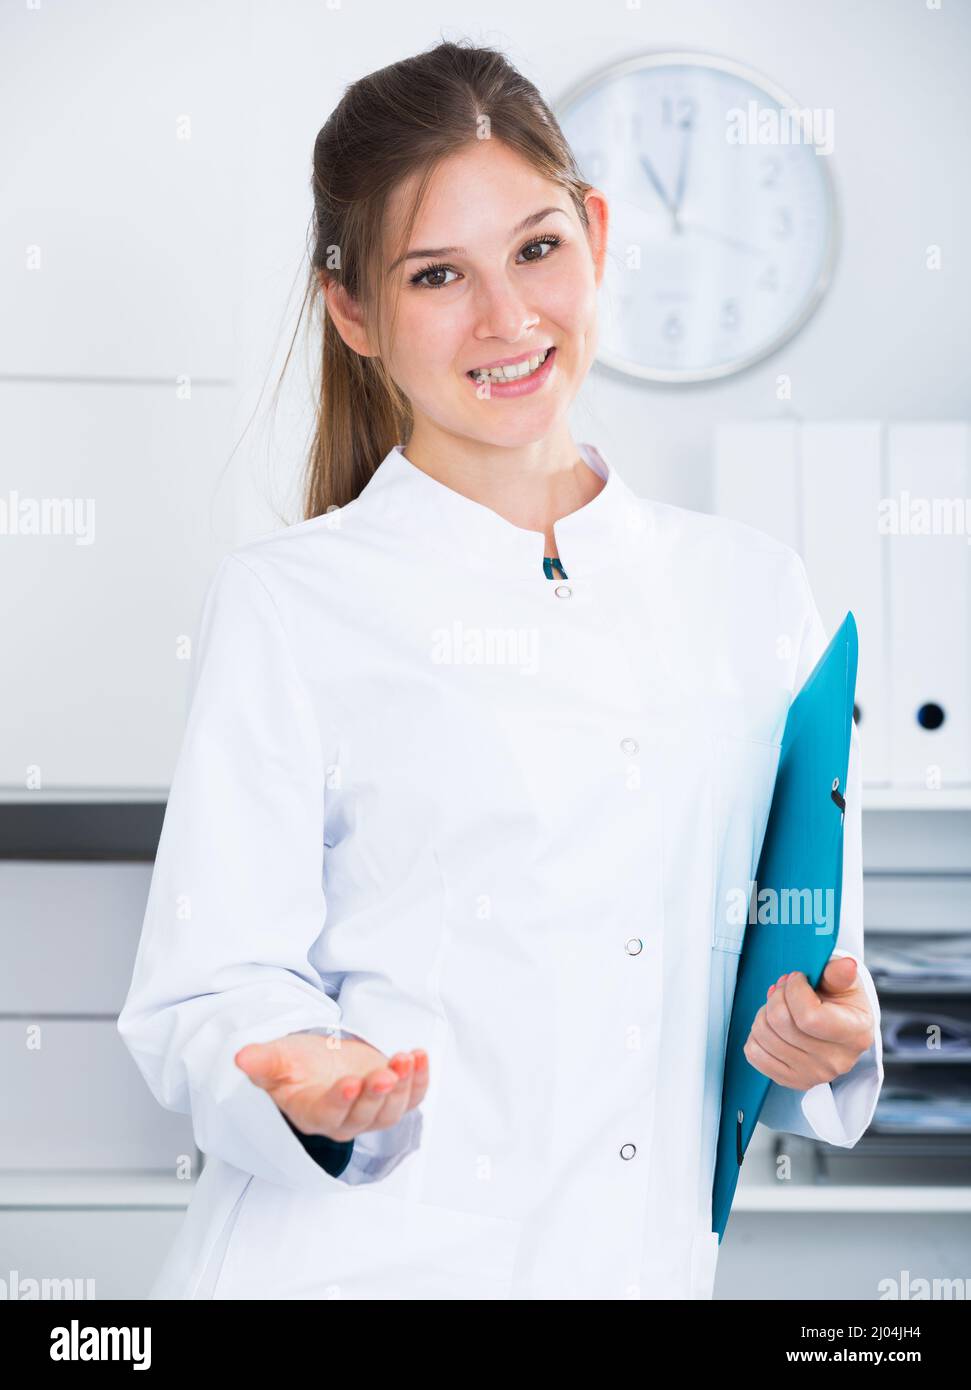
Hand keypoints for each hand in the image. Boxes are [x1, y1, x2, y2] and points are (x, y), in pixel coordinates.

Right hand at [234, 1033, 427, 1141]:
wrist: (319, 1061)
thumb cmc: (296, 1064)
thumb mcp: (277, 1058)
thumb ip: (262, 1061)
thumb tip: (240, 1058)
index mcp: (313, 1113)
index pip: (328, 1113)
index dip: (340, 1101)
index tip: (351, 1083)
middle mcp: (344, 1120)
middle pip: (364, 1115)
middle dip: (377, 1093)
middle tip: (387, 1072)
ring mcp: (371, 1112)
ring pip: (390, 1111)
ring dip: (403, 1085)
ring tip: (408, 1058)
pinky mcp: (391, 1099)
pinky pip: (411, 1098)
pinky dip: (420, 1081)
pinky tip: (421, 1057)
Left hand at [743, 956, 874, 1090]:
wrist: (837, 1027)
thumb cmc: (840, 1002)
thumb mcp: (845, 983)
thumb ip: (840, 973)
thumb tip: (846, 965)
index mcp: (856, 1034)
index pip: (810, 1017)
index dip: (794, 990)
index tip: (797, 977)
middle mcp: (836, 1061)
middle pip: (782, 1024)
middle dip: (777, 996)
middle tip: (783, 987)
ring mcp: (813, 1075)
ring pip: (764, 1036)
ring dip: (764, 1012)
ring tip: (778, 1004)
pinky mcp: (791, 1080)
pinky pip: (754, 1054)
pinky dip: (756, 1035)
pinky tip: (772, 1026)